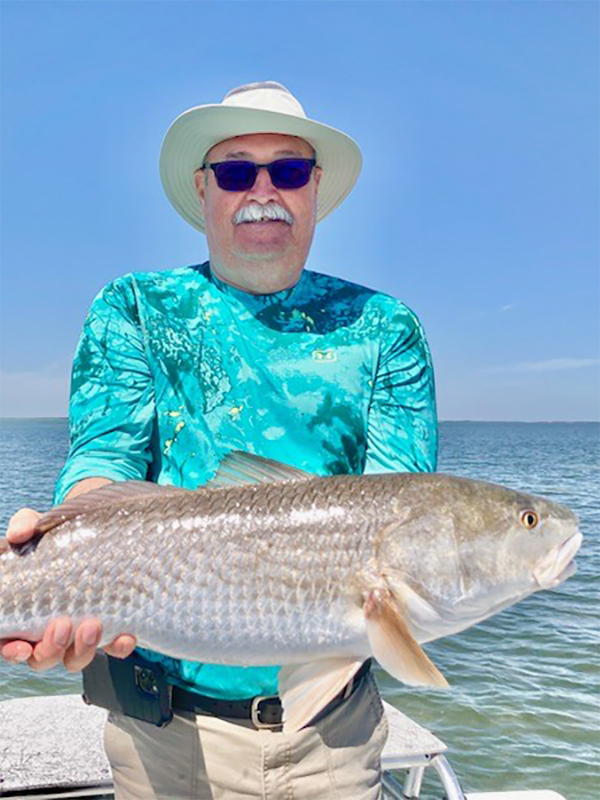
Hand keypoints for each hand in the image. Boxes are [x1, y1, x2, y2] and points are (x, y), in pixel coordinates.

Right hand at [1, 507, 135, 671]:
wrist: (97, 532)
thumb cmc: (57, 536)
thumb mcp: (38, 526)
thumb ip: (24, 526)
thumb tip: (19, 533)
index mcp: (23, 614)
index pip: (9, 644)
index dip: (11, 651)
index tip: (21, 648)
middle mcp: (48, 630)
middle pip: (42, 658)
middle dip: (50, 649)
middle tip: (62, 624)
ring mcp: (78, 632)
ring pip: (75, 658)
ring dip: (83, 649)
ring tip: (93, 624)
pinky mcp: (108, 628)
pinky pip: (113, 648)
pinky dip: (118, 647)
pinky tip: (125, 636)